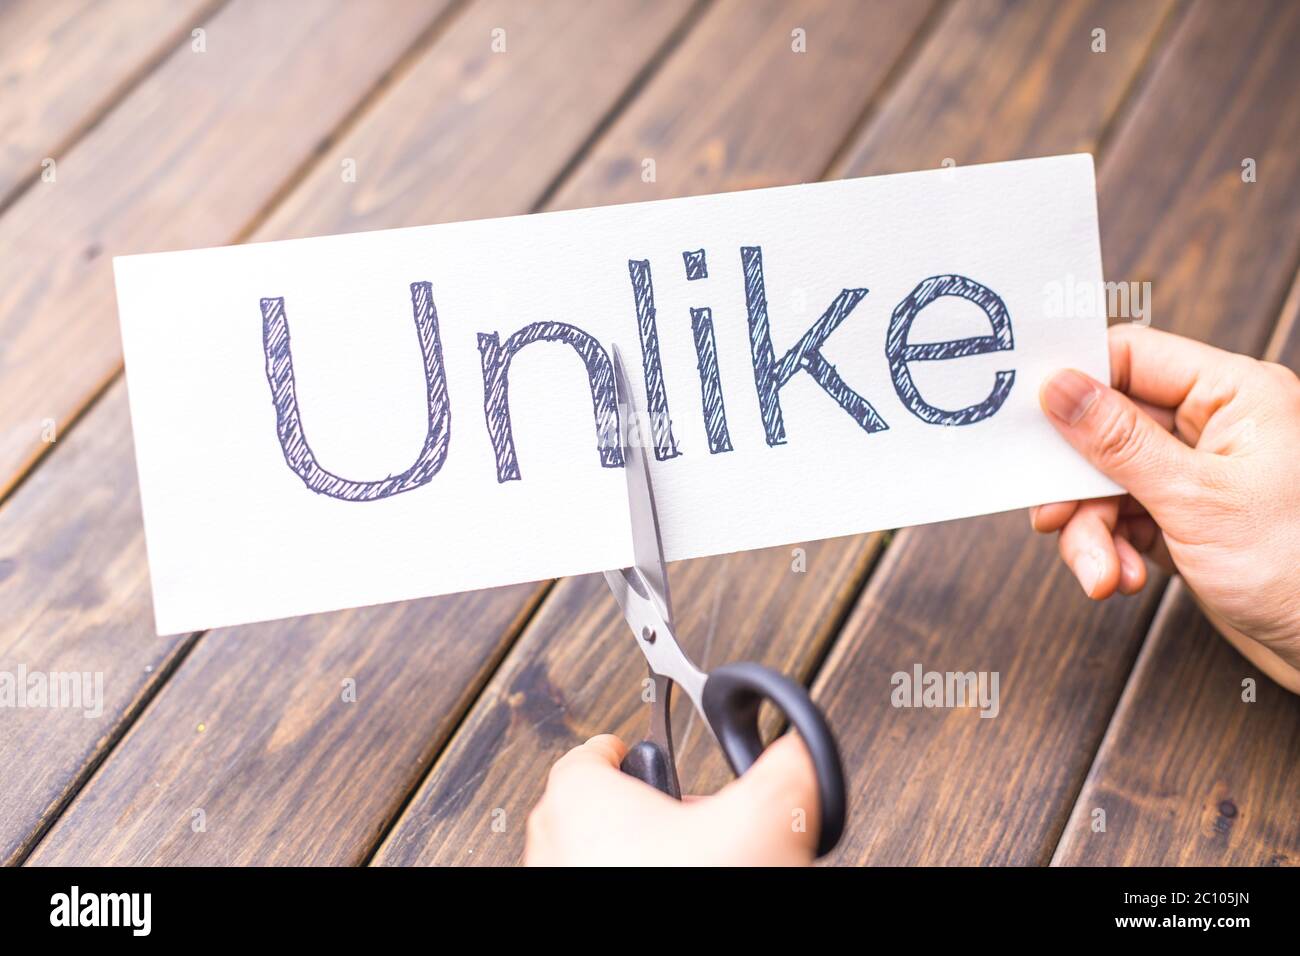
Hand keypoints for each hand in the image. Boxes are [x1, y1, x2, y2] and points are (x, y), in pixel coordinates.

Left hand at [525, 732, 818, 865]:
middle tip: (688, 824)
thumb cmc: (685, 893)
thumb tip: (803, 753)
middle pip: (590, 809)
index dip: (626, 748)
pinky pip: (600, 884)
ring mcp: (556, 886)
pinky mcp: (566, 935)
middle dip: (642, 811)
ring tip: (693, 866)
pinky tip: (676, 888)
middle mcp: (553, 846)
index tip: (644, 750)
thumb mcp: (759, 825)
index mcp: (580, 801)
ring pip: (593, 857)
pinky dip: (630, 881)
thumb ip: (782, 774)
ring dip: (636, 858)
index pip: (590, 755)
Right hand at [1033, 324, 1299, 691]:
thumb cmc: (1296, 568)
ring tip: (1103, 575)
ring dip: (1093, 532)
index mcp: (1236, 395)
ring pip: (1109, 482)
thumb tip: (1059, 387)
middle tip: (1055, 519)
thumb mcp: (1194, 499)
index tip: (1030, 415)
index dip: (1078, 382)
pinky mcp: (1185, 518)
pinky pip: (1123, 518)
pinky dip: (1112, 550)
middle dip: (1081, 487)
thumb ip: (1118, 441)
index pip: (1134, 357)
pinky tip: (1124, 579)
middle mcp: (1216, 427)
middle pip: (1109, 428)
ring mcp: (1199, 475)